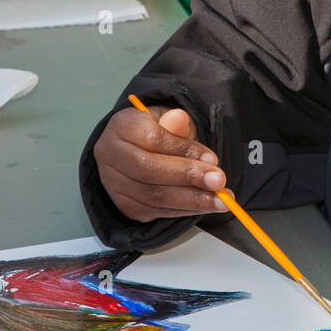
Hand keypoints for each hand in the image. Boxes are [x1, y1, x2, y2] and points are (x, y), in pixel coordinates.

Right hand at [93, 103, 227, 221]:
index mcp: (121, 125)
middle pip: (149, 170)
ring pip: (153, 196)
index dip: (184, 150)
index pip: (152, 139)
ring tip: (220, 199)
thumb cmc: (158, 130)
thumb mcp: (170, 119)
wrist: (138, 148)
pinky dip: (184, 210)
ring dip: (191, 200)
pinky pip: (155, 212)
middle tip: (218, 181)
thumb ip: (177, 123)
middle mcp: (110, 154)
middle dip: (188, 178)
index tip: (212, 159)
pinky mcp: (124, 205)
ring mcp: (114, 183)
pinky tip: (204, 205)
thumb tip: (180, 119)